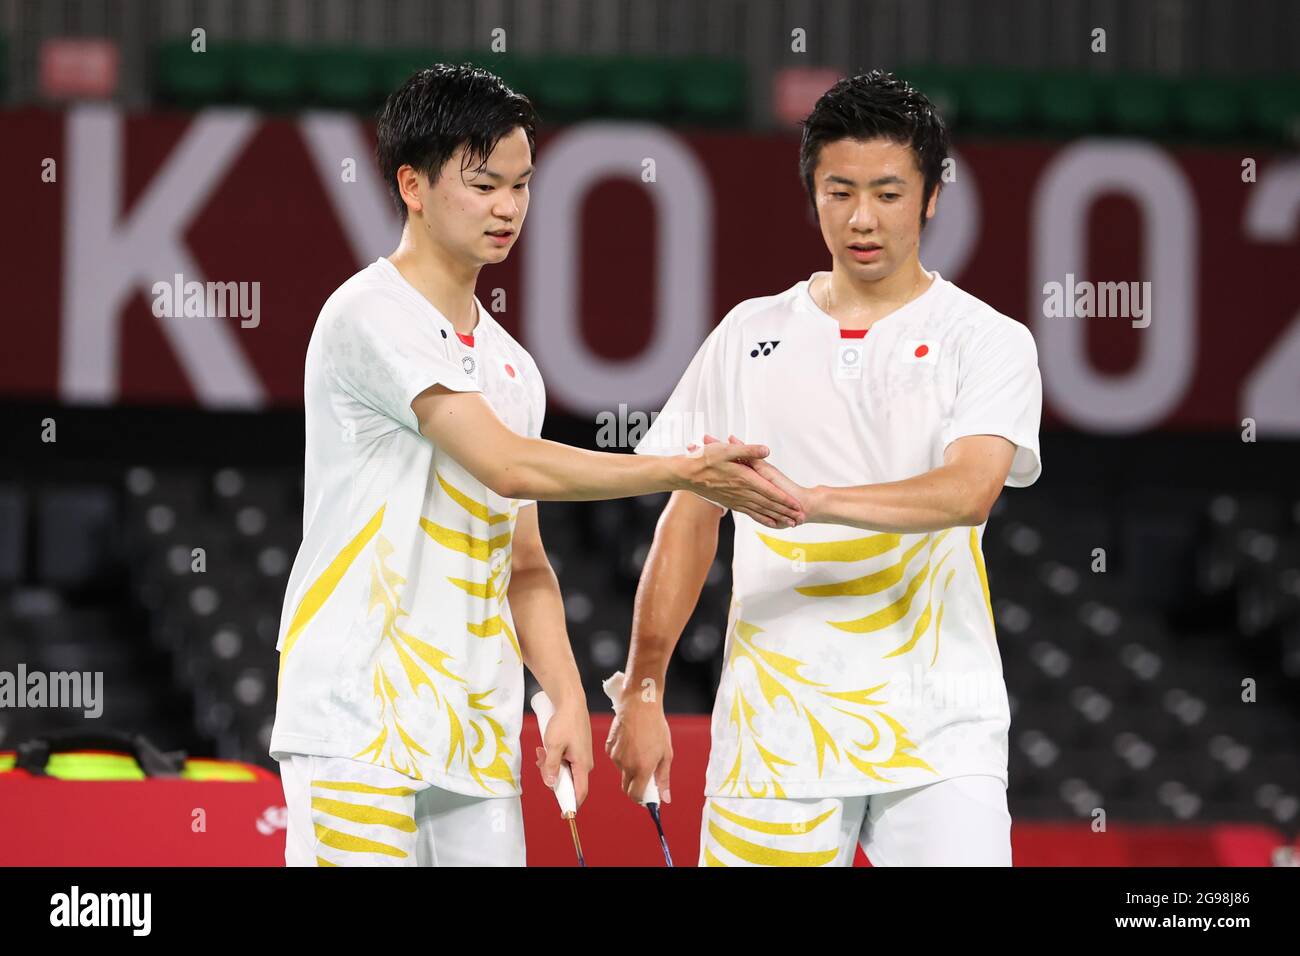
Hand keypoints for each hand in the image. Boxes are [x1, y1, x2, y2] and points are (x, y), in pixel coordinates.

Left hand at [534, 699, 592, 808]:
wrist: (571, 702)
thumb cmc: (564, 722)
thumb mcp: (553, 745)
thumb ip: (551, 766)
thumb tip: (550, 785)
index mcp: (582, 765)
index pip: (580, 792)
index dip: (572, 805)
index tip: (563, 814)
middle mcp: (584, 763)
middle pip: (568, 782)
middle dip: (552, 777)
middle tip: (541, 762)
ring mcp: (581, 756)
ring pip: (564, 770)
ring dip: (550, 765)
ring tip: (542, 751)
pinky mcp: (576, 750)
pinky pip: (564, 761)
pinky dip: (554, 758)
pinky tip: (546, 748)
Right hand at [605, 696, 672, 805]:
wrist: (639, 704)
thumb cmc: (656, 727)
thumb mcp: (666, 754)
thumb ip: (664, 779)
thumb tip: (665, 799)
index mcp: (642, 768)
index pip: (636, 795)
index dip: (642, 799)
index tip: (648, 797)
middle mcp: (626, 765)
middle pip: (627, 787)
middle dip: (635, 786)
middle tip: (646, 775)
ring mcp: (616, 756)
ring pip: (622, 771)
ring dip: (630, 768)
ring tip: (640, 750)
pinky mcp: (609, 747)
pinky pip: (615, 758)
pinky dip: (622, 756)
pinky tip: (631, 743)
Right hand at [677, 437, 803, 527]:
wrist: (687, 474)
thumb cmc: (705, 458)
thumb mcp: (727, 450)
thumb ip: (748, 450)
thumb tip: (766, 450)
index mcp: (744, 478)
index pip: (769, 491)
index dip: (784, 499)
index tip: (797, 505)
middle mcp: (742, 492)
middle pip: (768, 504)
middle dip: (786, 511)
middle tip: (800, 518)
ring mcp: (736, 499)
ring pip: (761, 510)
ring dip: (777, 517)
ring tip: (791, 523)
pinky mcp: (731, 503)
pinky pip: (750, 513)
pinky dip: (762, 518)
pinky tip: (771, 522)